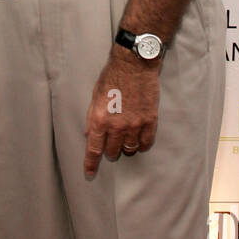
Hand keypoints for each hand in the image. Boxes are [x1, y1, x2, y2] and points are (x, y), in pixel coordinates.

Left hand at [84, 50, 159, 175]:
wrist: (134, 65)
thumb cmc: (112, 77)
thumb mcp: (95, 97)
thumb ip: (93, 118)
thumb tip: (89, 135)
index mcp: (99, 120)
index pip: (94, 149)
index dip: (91, 164)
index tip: (90, 174)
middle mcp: (116, 126)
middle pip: (113, 152)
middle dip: (110, 152)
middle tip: (111, 147)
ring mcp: (135, 124)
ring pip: (130, 149)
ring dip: (126, 149)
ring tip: (125, 143)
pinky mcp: (149, 120)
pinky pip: (146, 142)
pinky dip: (142, 145)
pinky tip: (139, 142)